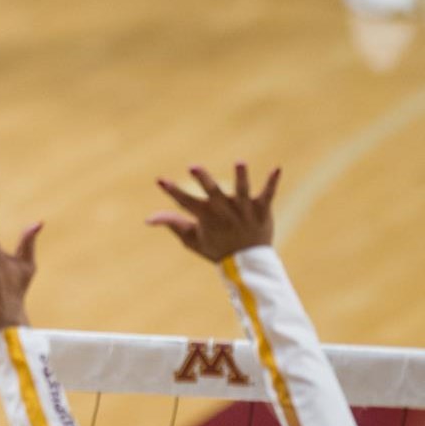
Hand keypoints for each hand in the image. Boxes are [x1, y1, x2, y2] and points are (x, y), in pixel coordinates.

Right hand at [147, 163, 279, 262]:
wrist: (247, 263)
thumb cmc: (216, 248)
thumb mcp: (191, 239)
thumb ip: (172, 224)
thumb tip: (148, 218)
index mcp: (206, 216)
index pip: (185, 201)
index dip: (171, 191)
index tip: (160, 180)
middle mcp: (224, 210)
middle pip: (212, 191)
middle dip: (203, 179)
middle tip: (193, 167)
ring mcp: (243, 209)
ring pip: (242, 190)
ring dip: (241, 177)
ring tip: (239, 163)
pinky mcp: (261, 210)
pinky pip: (268, 194)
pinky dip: (272, 182)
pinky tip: (277, 168)